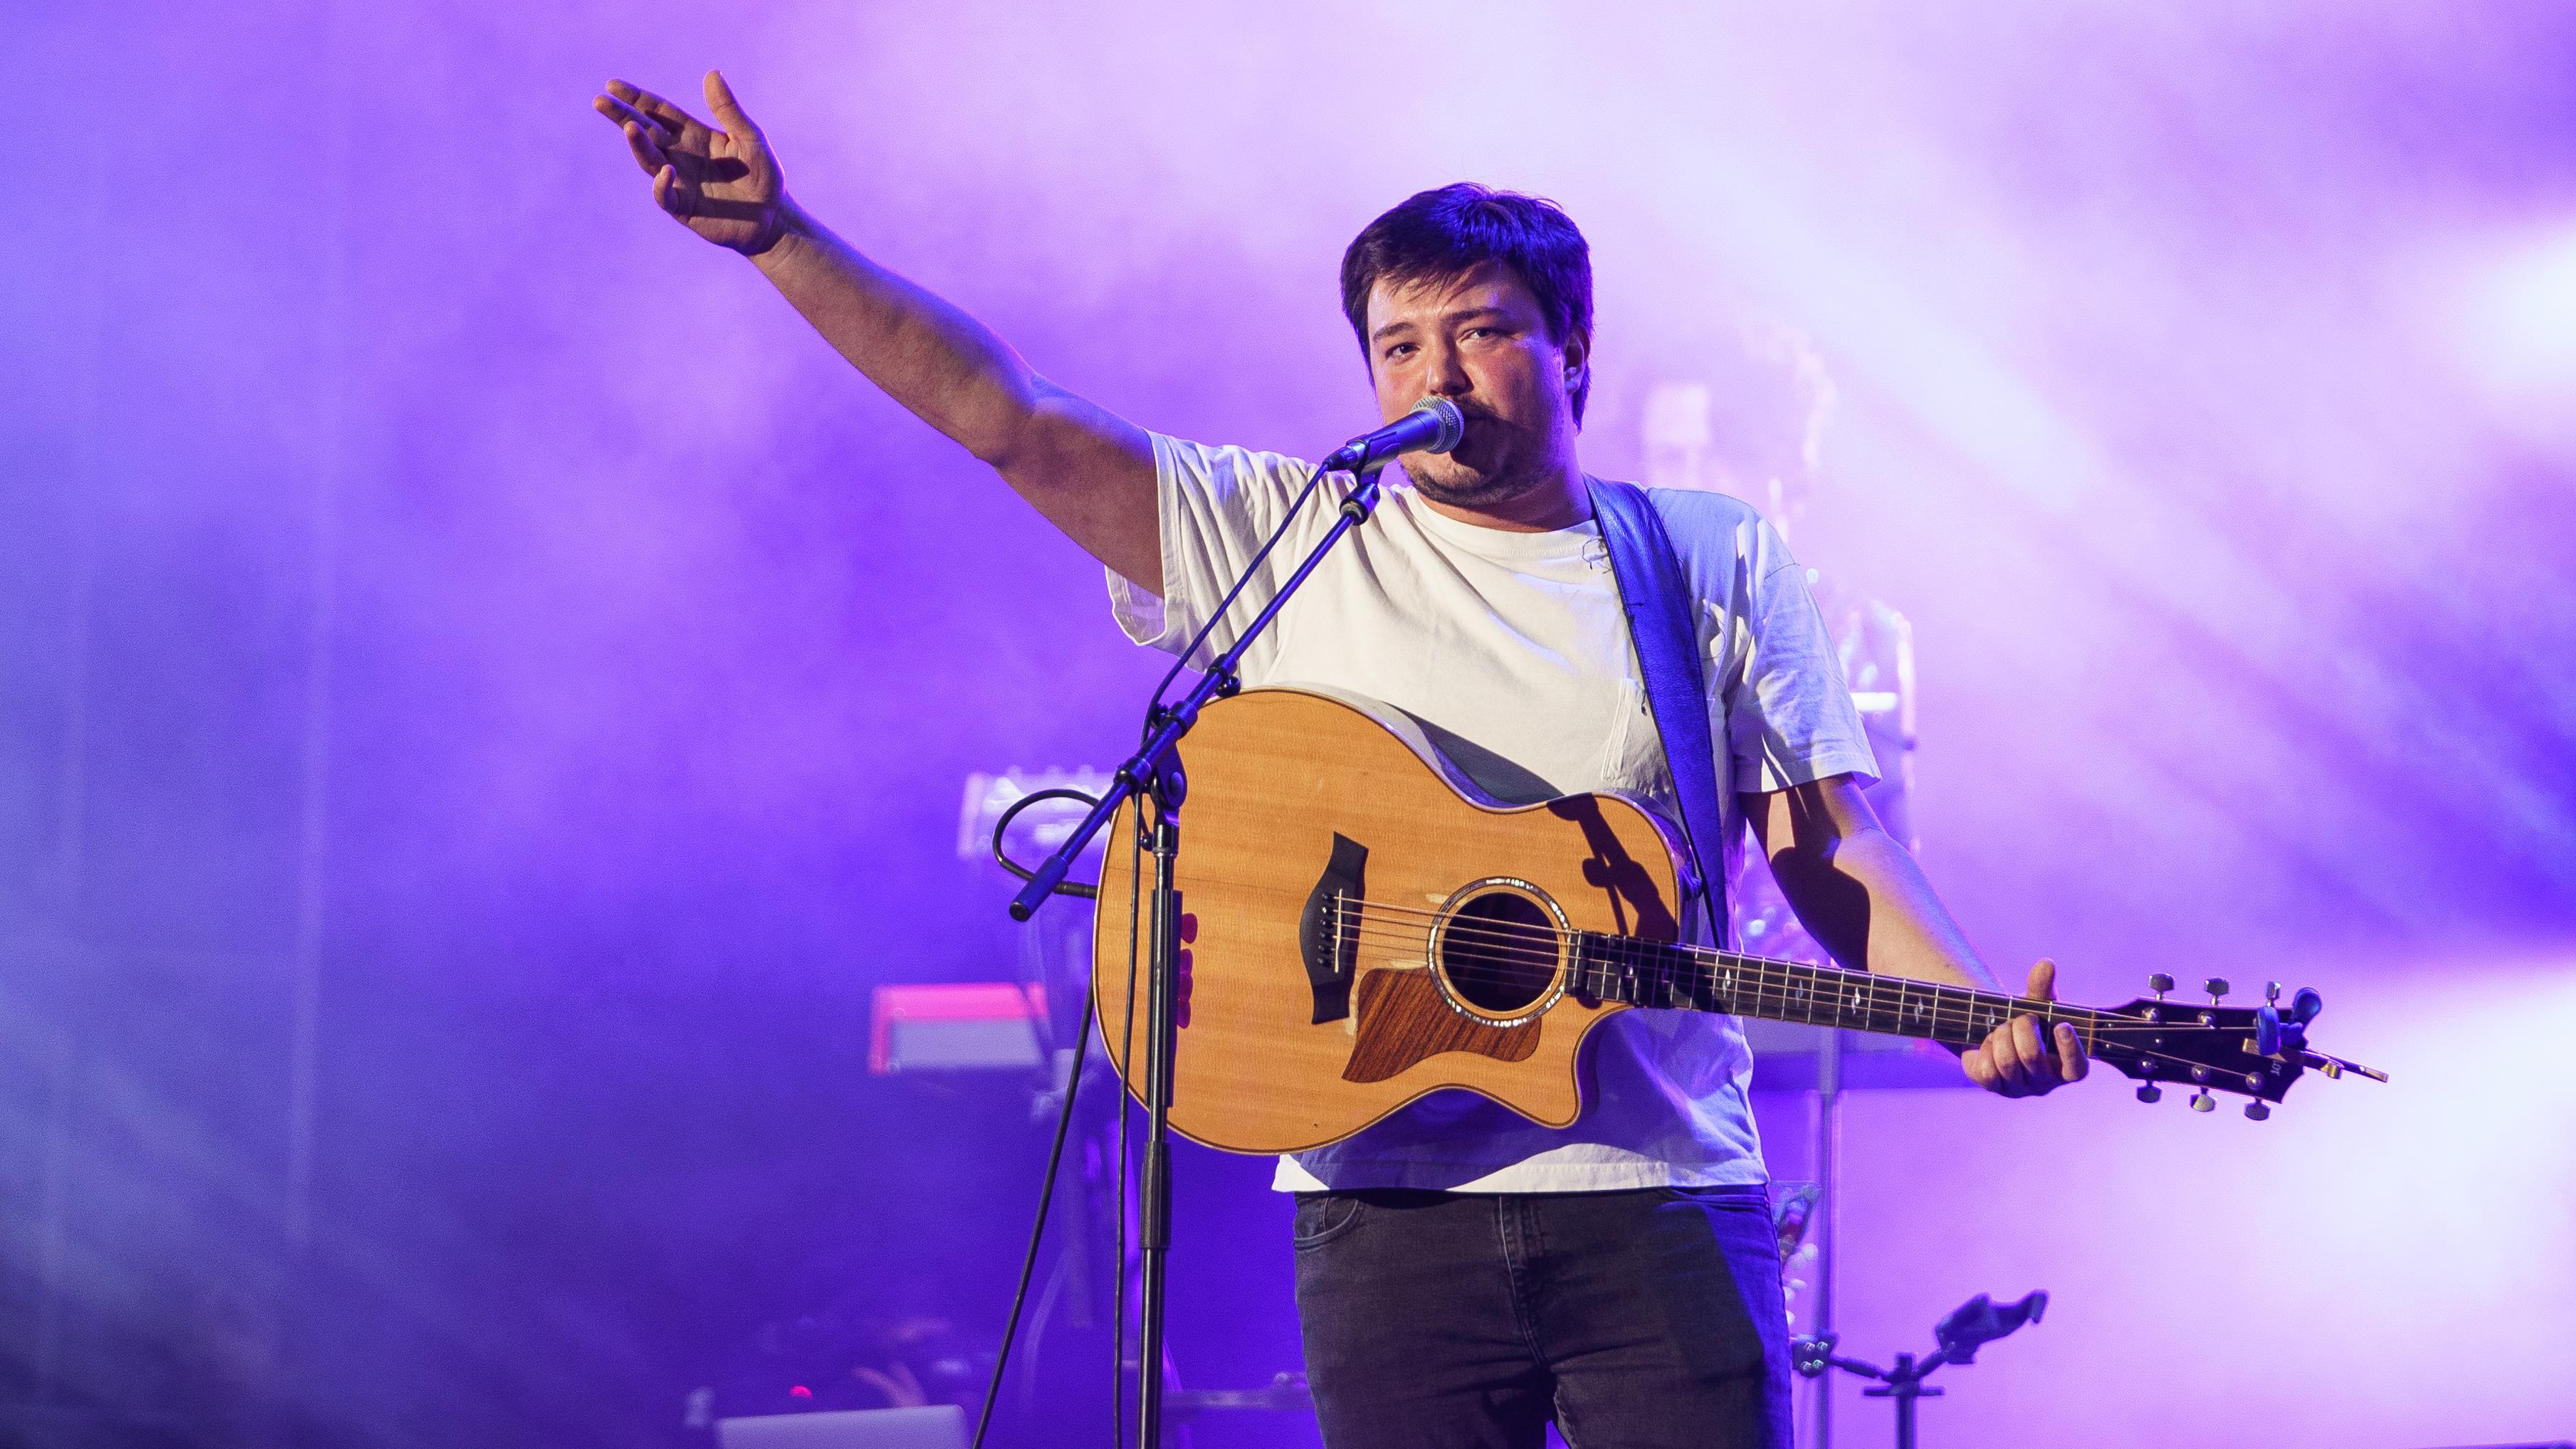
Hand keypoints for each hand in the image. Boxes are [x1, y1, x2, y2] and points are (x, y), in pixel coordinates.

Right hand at [592, 71, 785, 254]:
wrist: (773, 218)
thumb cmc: (763, 176)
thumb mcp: (749, 138)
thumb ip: (728, 110)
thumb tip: (711, 73)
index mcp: (693, 136)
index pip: (658, 112)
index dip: (637, 98)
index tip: (613, 85)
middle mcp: (680, 156)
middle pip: (645, 132)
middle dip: (623, 116)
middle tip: (600, 101)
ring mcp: (679, 182)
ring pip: (649, 160)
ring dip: (638, 144)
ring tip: (630, 127)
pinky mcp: (684, 208)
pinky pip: (665, 195)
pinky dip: (661, 184)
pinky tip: (665, 170)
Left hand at [1961, 958, 2088, 1097]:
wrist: (1995, 1030)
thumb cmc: (2027, 1021)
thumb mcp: (2036, 1004)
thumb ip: (2042, 987)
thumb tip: (2046, 964)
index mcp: (2066, 1066)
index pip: (2076, 1068)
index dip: (2070, 1049)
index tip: (2061, 1025)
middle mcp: (2045, 1082)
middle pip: (2030, 1055)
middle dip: (2020, 1027)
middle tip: (2018, 1017)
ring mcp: (2019, 1088)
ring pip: (2007, 1062)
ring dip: (2001, 1035)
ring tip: (2002, 1028)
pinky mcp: (1994, 1088)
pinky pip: (1987, 1072)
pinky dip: (1985, 1049)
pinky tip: (1989, 1042)